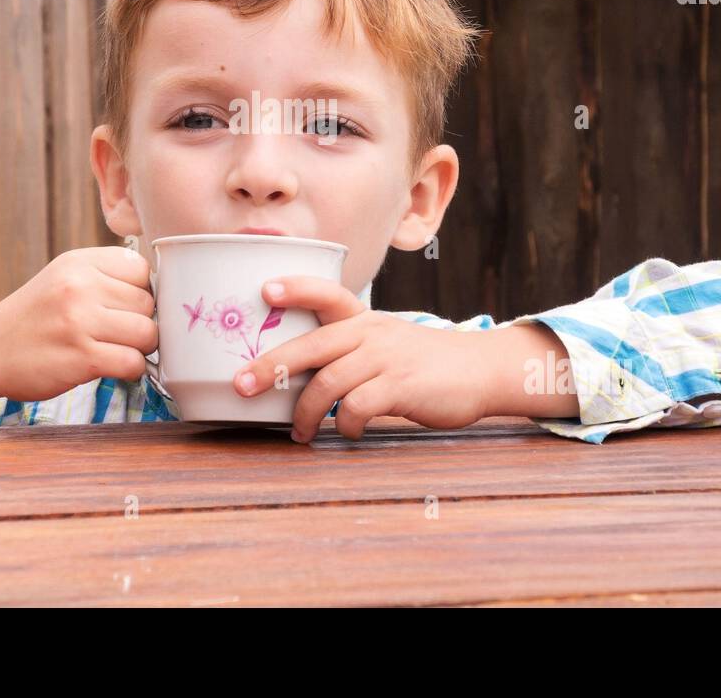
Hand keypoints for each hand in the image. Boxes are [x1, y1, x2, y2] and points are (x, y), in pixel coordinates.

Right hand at [0, 246, 156, 405]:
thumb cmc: (32, 319)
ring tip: (115, 350)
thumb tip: (160, 292)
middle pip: (148, 303)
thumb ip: (105, 277)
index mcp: (79, 262)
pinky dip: (130, 370)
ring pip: (147, 333)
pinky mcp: (81, 356)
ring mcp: (80, 321)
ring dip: (139, 348)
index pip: (142, 269)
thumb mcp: (63, 278)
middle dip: (140, 322)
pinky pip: (133, 362)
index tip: (124, 307)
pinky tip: (110, 367)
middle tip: (116, 334)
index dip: (141, 292)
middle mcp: (80, 286)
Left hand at [230, 276, 498, 442]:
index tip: (265, 290)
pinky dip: (342, 424)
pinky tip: (344, 432)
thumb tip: (295, 373)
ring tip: (297, 431)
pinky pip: (356, 407)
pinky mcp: (401, 386)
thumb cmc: (421, 362)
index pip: (326, 292)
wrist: (479, 371)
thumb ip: (348, 348)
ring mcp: (386, 358)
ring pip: (328, 383)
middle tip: (242, 386)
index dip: (295, 288)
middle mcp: (371, 332)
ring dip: (304, 412)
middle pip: (311, 346)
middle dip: (270, 366)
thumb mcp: (384, 341)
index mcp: (364, 318)